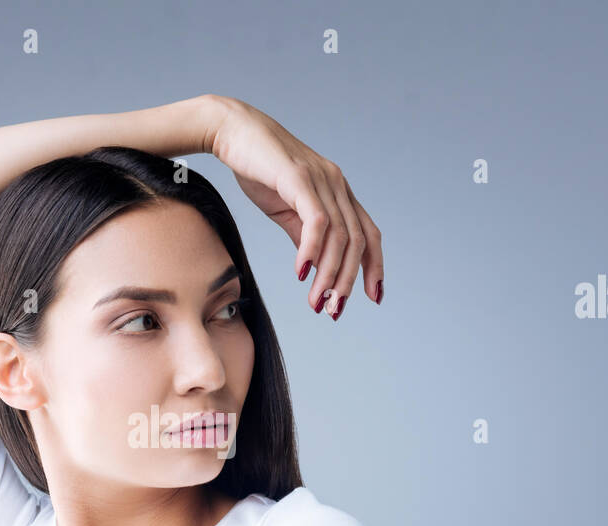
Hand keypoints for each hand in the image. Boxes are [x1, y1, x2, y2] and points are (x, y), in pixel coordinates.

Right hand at [206, 95, 382, 318]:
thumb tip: (317, 267)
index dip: (374, 267)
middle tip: (333, 311)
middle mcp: (337, 185)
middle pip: (357, 242)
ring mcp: (321, 180)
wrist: (232, 131)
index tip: (373, 297)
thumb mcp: (286, 210)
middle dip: (348, 282)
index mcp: (338, 192)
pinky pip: (316, 221)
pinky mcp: (299, 178)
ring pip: (339, 237)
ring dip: (329, 275)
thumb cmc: (258, 168)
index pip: (368, 234)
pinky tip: (301, 273)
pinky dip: (312, 251)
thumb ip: (305, 236)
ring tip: (316, 301)